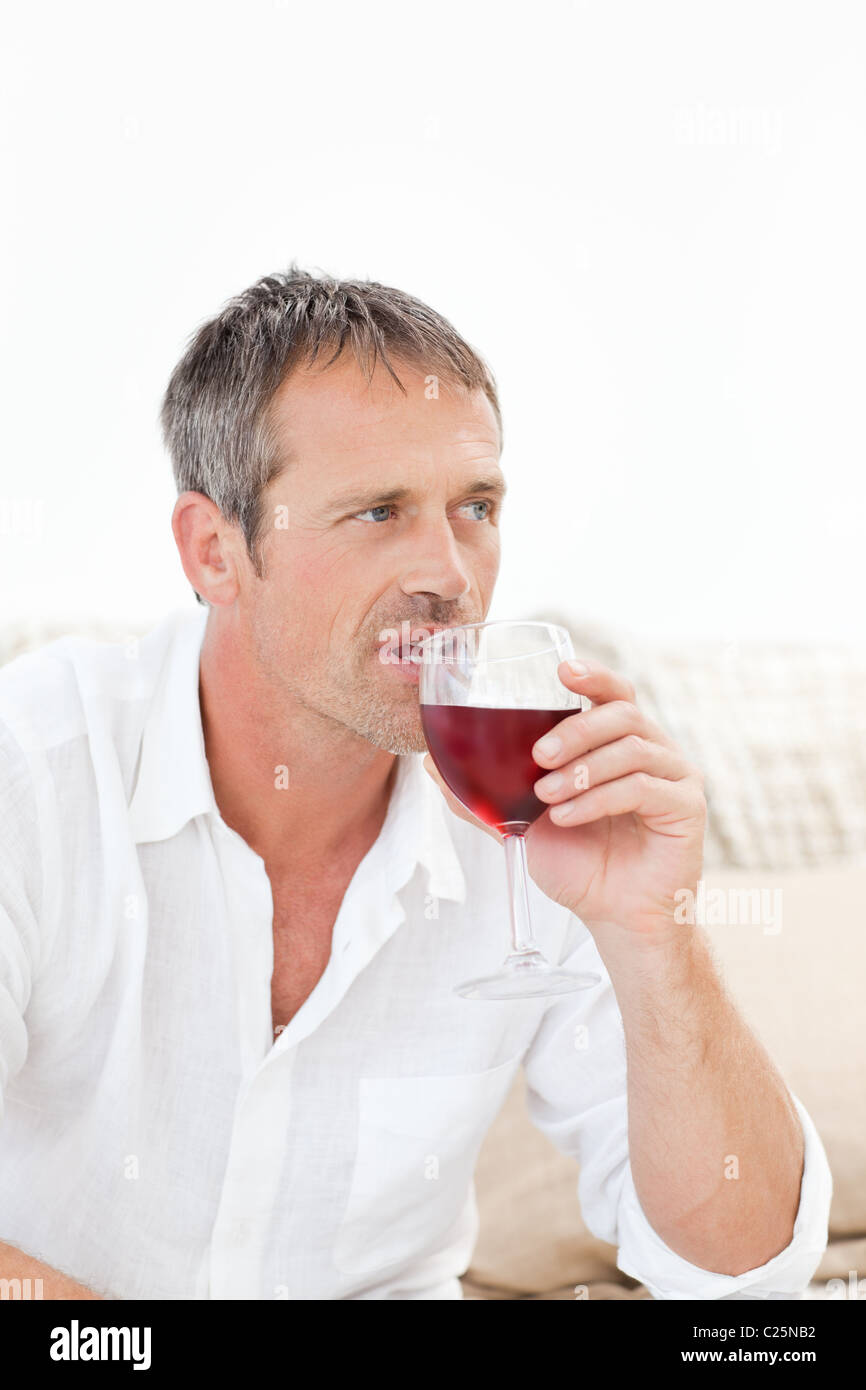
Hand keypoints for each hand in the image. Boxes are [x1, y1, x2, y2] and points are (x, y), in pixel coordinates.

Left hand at [423, 658, 705, 944]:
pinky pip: (643, 787)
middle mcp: (653, 750)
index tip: (561, 672)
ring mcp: (675, 776)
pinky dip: (599, 799)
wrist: (614, 918)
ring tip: (547, 798)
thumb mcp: (521, 826)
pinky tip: (568, 817)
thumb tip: (430, 763)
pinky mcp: (687, 807)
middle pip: (622, 713)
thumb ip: (483, 794)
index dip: (592, 675)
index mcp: (618, 743)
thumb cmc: (576, 866)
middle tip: (537, 758)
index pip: (614, 692)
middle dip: (574, 730)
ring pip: (632, 748)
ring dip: (582, 770)